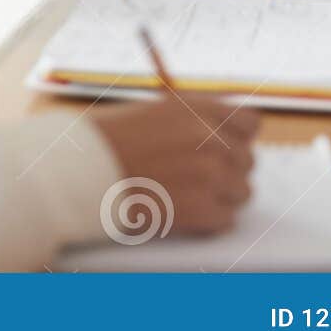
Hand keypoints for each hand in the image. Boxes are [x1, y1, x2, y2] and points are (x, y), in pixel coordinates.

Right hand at [90, 91, 260, 235]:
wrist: (81, 170)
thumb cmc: (109, 140)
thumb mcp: (155, 112)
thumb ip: (194, 121)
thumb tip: (224, 136)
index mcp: (200, 108)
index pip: (250, 122)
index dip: (238, 136)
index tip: (224, 146)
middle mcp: (211, 138)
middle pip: (248, 160)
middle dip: (227, 170)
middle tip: (196, 177)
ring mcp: (210, 175)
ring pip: (242, 192)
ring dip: (220, 197)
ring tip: (187, 195)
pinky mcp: (201, 209)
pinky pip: (226, 220)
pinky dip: (209, 221)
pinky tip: (183, 212)